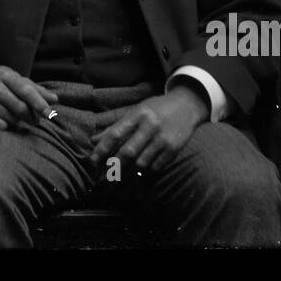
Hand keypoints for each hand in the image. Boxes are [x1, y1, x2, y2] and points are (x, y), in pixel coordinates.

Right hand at [0, 66, 57, 130]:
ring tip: (12, 115)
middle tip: (35, 121)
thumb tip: (54, 99)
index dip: (39, 103)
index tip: (50, 114)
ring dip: (18, 121)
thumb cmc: (1, 86)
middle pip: (20, 107)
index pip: (25, 90)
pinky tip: (2, 121)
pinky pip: (1, 126)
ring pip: (12, 118)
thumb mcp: (17, 82)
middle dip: (32, 117)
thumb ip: (36, 90)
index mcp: (4, 74)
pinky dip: (6, 126)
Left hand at [90, 86, 208, 172]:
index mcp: (138, 113)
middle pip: (128, 151)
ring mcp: (164, 138)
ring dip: (129, 171)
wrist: (187, 105)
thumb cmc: (156, 108)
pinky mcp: (174, 149)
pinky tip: (140, 171)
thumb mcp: (135, 111)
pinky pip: (156, 166)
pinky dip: (146, 171)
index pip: (115, 133)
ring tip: (120, 175)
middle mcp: (150, 125)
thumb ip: (115, 126)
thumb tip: (93, 140)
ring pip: (141, 162)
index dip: (102, 149)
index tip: (93, 160)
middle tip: (104, 175)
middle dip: (114, 166)